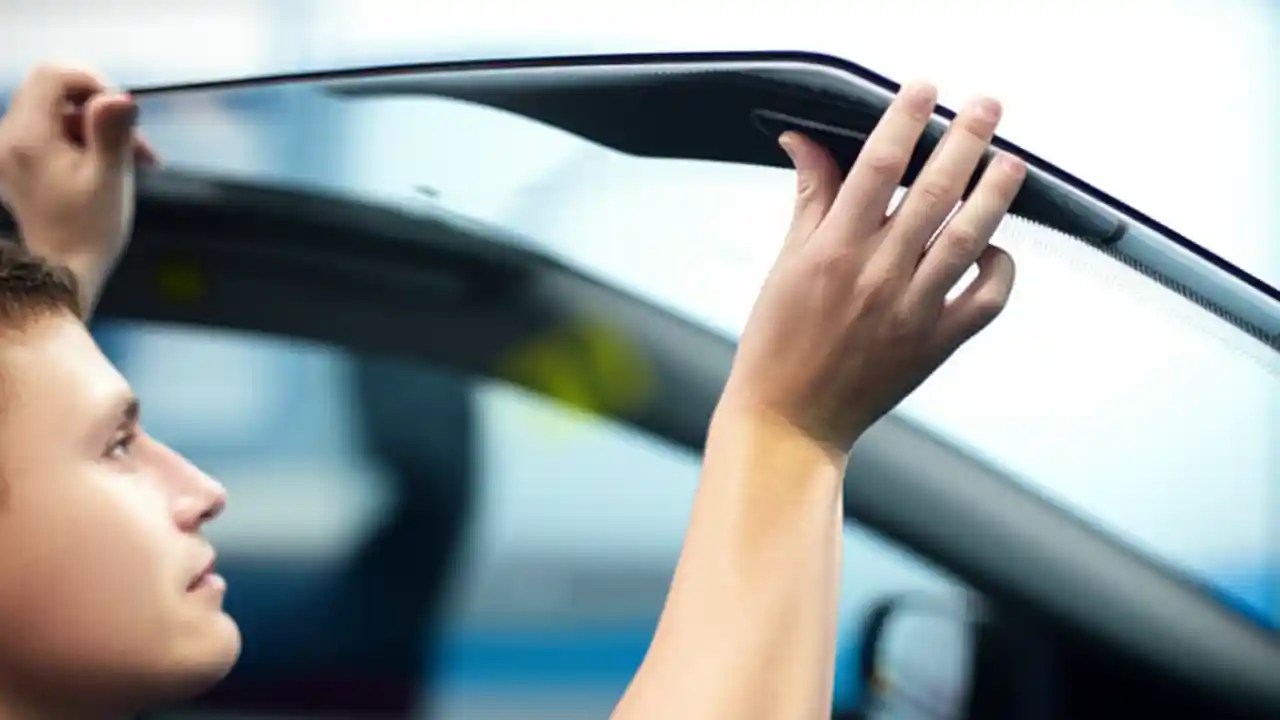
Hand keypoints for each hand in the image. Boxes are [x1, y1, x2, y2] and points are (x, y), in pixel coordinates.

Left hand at [0, 63, 157, 305]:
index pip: (54, 74)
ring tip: (133, 162)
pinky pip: (51, 133)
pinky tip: (108, 167)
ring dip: (97, 129)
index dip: (94, 82)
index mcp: (28, 136)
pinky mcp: (18, 163)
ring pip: (58, 113)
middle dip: (100, 110)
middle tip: (137, 146)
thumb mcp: (110, 179)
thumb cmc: (88, 231)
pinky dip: (81, 142)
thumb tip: (121, 96)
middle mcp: (9, 137)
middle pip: (56, 92)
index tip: (122, 113)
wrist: (61, 273)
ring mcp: (10, 151)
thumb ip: (112, 132)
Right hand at [722, 82, 1025, 455]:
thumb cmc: (778, 344)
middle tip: (987, 107)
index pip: (877, 167)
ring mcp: (913, 311)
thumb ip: (809, 199)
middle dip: (966, 141)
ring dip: (995, 194)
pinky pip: (985, 299)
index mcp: (832, 251)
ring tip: (1011, 162)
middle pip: (935, 193)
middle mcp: (877, 275)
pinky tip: (996, 247)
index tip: (925, 90)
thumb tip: (804, 141)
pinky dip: (1000, 269)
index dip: (904, 121)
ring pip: (969, 239)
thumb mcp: (784, 264)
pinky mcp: (936, 344)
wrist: (791, 421)